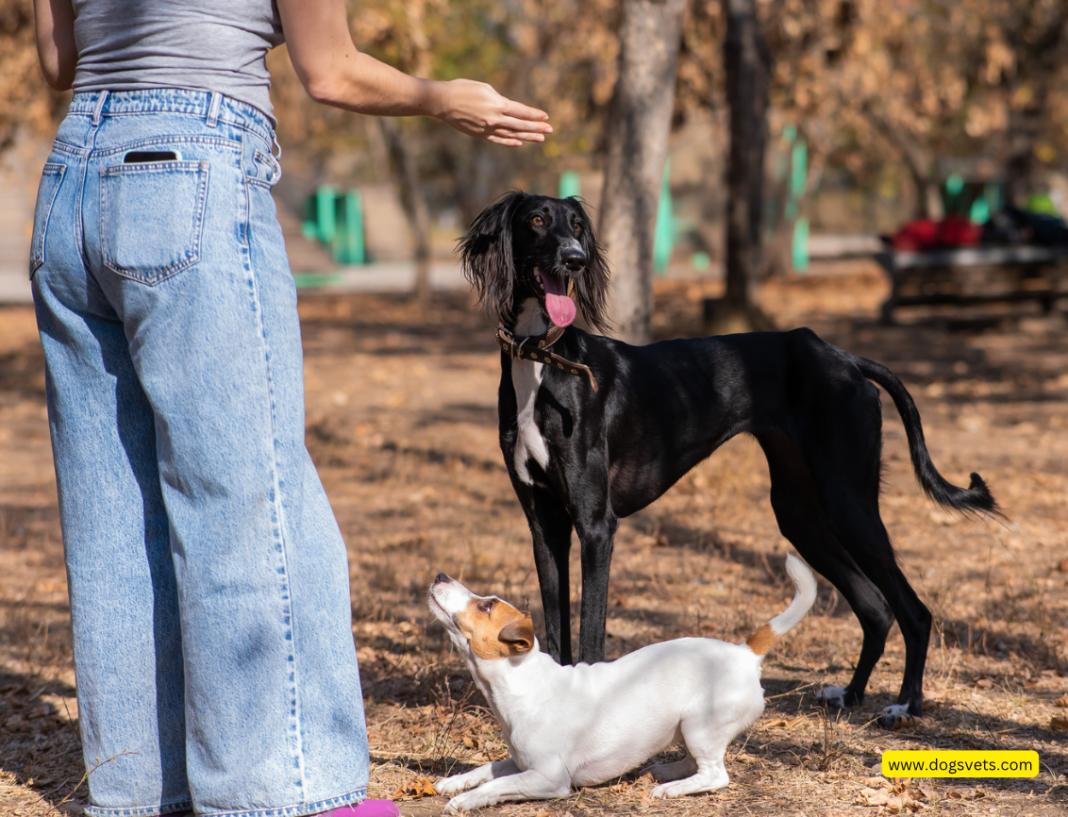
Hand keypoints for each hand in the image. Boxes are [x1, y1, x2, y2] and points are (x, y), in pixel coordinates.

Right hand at [433, 79, 551, 146]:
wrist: (443, 102)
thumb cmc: (463, 89)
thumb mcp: (485, 88)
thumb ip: (499, 100)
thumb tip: (508, 108)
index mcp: (497, 104)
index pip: (521, 111)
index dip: (534, 115)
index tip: (546, 117)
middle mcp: (495, 119)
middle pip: (520, 125)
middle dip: (536, 127)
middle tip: (550, 130)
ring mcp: (488, 129)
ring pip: (512, 134)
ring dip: (527, 137)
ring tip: (540, 139)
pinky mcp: (480, 134)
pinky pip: (498, 140)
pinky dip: (510, 142)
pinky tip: (519, 143)